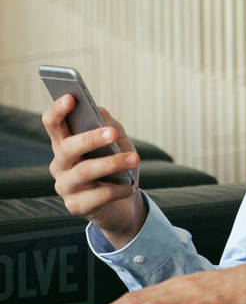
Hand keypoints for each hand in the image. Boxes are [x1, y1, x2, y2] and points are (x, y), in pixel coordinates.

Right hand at [42, 94, 145, 247]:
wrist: (123, 203)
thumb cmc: (116, 166)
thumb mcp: (117, 141)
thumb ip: (109, 125)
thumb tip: (100, 112)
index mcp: (65, 142)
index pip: (52, 123)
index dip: (58, 109)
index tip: (71, 97)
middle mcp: (60, 164)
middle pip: (67, 147)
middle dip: (90, 138)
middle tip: (112, 133)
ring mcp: (65, 186)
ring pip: (84, 171)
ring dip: (112, 163)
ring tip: (134, 158)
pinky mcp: (76, 207)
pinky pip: (98, 195)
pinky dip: (118, 188)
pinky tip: (131, 185)